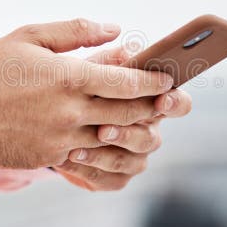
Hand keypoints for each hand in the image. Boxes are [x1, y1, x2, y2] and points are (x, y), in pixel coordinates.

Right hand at [0, 19, 173, 168]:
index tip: (169, 79)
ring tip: (145, 123)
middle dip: (153, 109)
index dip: (154, 82)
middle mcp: (69, 112)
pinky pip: (87, 157)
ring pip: (112, 140)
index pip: (127, 83)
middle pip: (128, 114)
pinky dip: (103, 149)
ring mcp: (59, 139)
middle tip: (168, 103)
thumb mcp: (30, 35)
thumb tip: (114, 29)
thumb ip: (76, 30)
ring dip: (133, 132)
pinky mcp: (48, 158)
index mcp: (68, 77)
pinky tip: (110, 140)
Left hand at [54, 46, 192, 190]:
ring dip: (107, 154)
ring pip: (134, 162)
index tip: (161, 99)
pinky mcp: (115, 176)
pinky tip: (70, 158)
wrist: (48, 116)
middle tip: (104, 128)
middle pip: (152, 138)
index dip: (174, 103)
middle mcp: (147, 130)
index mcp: (150, 101)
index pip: (178, 103)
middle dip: (128, 133)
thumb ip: (110, 59)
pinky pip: (111, 179)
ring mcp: (133, 156)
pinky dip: (91, 170)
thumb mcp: (90, 67)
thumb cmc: (77, 85)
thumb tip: (128, 47)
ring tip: (79, 146)